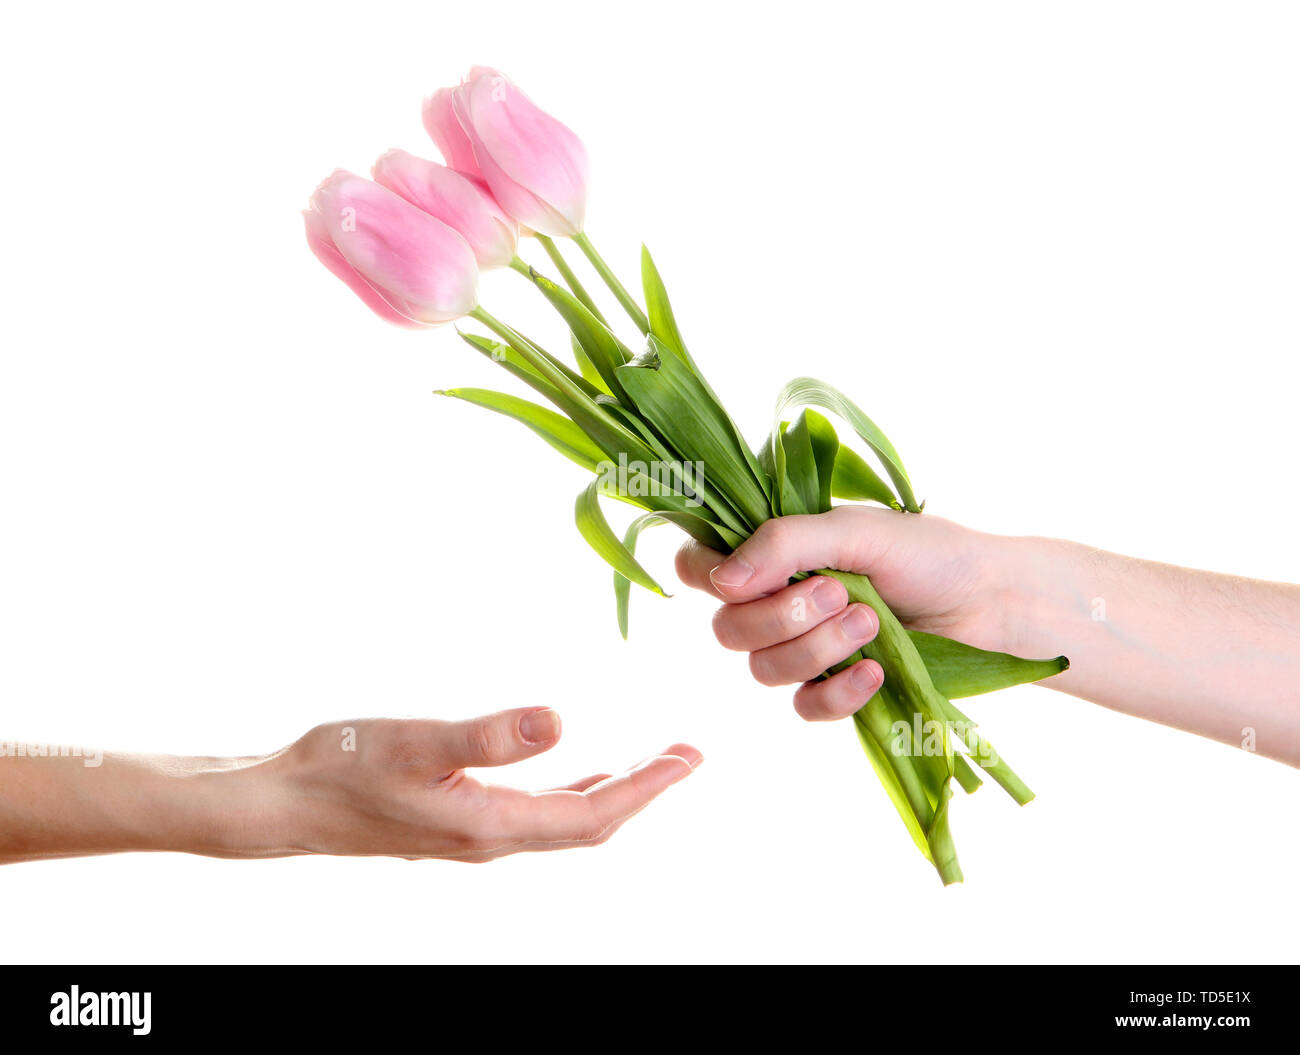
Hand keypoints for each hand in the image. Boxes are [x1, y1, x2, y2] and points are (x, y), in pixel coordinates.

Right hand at [256, 710, 701, 860]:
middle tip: (685, 757)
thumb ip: (488, 735)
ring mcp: (473, 834)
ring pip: (562, 820)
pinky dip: (571, 792)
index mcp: (490, 825)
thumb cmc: (341, 768)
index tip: (688, 759)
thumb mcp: (417, 741)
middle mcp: (490, 839)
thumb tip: (560, 720)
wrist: (282, 803)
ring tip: (648, 764)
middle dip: (641, 790)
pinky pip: (535, 813)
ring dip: (610, 791)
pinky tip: (575, 771)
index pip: (590, 815)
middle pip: (586, 824)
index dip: (645, 788)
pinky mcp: (456, 820)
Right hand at [675, 506, 1005, 721]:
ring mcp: (802, 649)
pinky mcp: (833, 690)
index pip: (697, 566)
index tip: (746, 580)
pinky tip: (873, 673)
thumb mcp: (855, 531)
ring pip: (764, 670)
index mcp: (772, 554)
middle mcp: (775, 602)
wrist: (990, 603)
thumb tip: (722, 582)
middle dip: (783, 616)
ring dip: (818, 648)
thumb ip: (785, 544)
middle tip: (841, 592)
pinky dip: (838, 693)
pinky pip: (805, 707)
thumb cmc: (927, 553)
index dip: (706, 577)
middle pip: (727, 629)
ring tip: (872, 621)